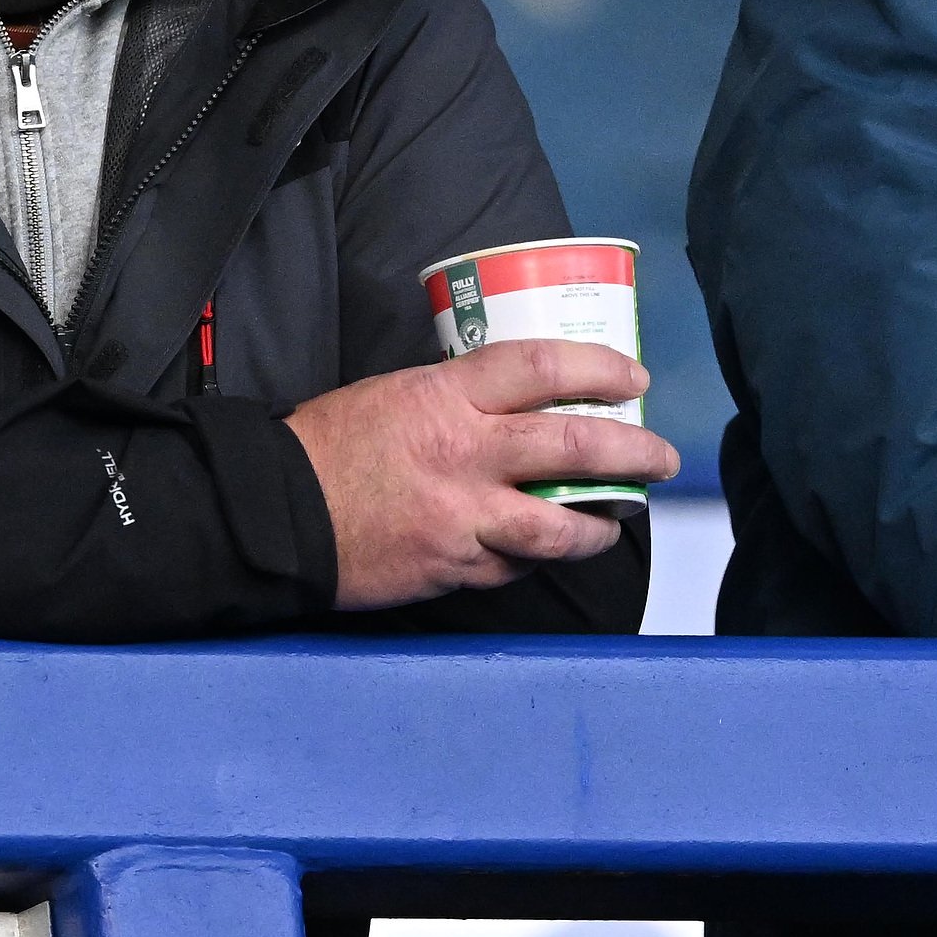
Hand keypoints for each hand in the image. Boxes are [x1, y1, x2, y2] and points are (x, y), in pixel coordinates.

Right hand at [285, 339, 683, 610]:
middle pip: (574, 445)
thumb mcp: (395, 392)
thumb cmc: (328, 446)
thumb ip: (457, 398)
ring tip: (619, 518)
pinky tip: (548, 547)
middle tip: (661, 457)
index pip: (543, 368)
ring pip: (560, 524)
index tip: (633, 378)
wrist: (276, 515)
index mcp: (448, 398)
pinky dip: (537, 556)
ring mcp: (464, 518)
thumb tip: (512, 402)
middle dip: (633, 451)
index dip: (600, 370)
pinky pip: (515, 564)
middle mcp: (466, 455)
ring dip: (601, 523)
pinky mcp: (454, 567)